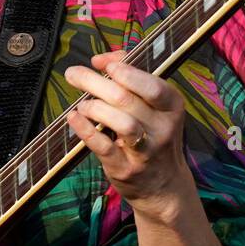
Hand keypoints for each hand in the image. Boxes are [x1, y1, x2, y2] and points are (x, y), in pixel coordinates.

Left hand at [64, 49, 192, 221]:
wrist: (164, 186)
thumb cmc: (152, 135)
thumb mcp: (153, 106)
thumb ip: (131, 76)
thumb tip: (102, 59)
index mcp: (172, 106)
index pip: (151, 84)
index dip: (124, 70)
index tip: (100, 63)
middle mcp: (163, 127)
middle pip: (127, 99)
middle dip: (95, 82)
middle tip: (73, 74)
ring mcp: (145, 150)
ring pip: (121, 123)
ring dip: (95, 108)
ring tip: (82, 105)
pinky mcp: (126, 169)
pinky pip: (104, 147)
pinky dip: (85, 130)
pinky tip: (74, 118)